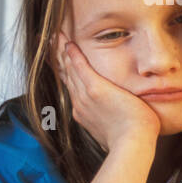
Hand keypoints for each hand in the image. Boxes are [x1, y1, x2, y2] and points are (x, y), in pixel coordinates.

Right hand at [53, 31, 159, 152]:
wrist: (131, 145)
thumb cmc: (129, 141)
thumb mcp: (115, 132)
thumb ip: (112, 123)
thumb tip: (118, 125)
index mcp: (84, 112)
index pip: (72, 87)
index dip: (64, 73)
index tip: (59, 63)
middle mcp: (80, 103)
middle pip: (66, 76)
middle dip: (58, 58)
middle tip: (50, 43)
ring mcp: (86, 96)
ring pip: (69, 69)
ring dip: (61, 52)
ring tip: (55, 37)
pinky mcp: (96, 89)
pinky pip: (80, 67)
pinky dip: (73, 55)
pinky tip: (69, 44)